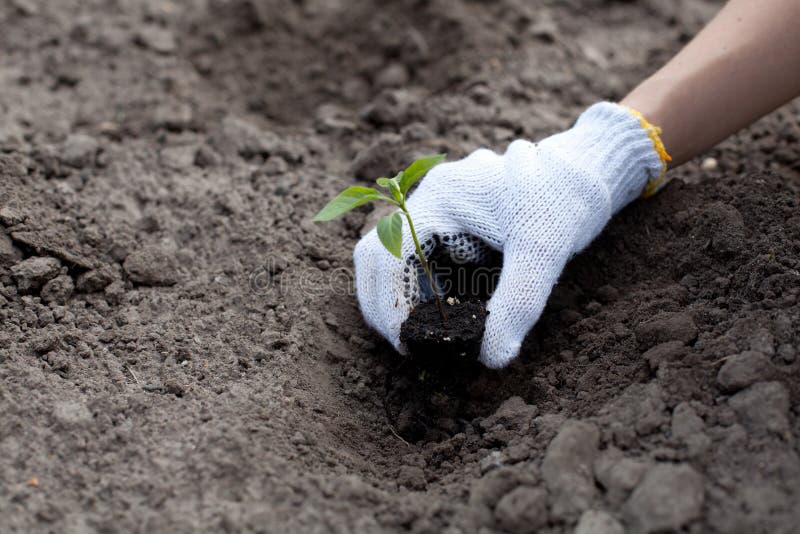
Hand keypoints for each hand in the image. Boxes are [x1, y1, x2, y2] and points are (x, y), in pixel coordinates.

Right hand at [354, 103, 664, 367]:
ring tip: (421, 335)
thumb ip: (517, 303)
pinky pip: (416, 257)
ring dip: (398, 297)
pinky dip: (419, 290)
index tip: (408, 342)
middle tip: (407, 345)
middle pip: (376, 252)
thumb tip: (490, 357)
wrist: (586, 172)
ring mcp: (436, 208)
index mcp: (442, 196)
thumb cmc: (565, 201)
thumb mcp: (544, 252)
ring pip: (391, 256)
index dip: (389, 302)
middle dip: (383, 303)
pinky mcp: (448, 221)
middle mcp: (430, 198)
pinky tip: (442, 314)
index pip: (389, 252)